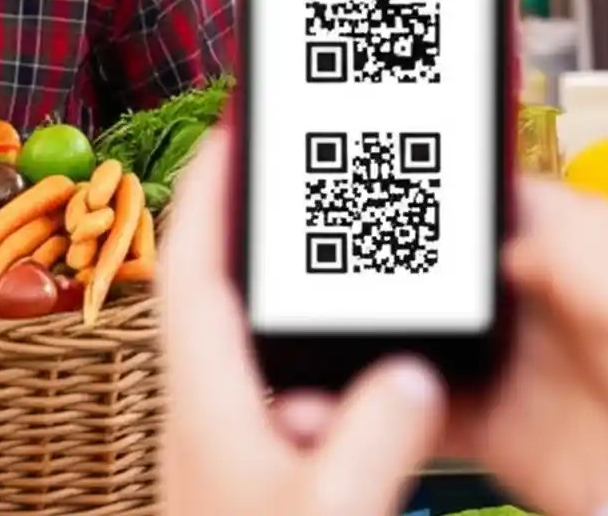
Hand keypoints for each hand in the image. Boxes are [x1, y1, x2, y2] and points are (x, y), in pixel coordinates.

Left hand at [160, 124, 445, 515]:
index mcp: (204, 395)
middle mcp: (199, 401)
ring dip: (265, 270)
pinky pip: (267, 368)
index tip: (236, 129)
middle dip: (238, 212)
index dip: (210, 189)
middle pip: (209, 279)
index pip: (194, 264)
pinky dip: (296, 334)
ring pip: (237, 323)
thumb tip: (413, 373)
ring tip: (311, 228)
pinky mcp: (244, 453)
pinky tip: (341, 342)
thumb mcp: (329, 511)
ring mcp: (218, 427)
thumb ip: (373, 440)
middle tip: (278, 161)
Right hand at [278, 179, 607, 514]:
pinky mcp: (485, 421)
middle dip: (373, 265)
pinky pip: (412, 405)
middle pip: (427, 265)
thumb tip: (504, 245)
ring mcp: (500, 360)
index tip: (370, 183)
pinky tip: (342, 400)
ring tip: (318, 330)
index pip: (479, 199)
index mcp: (564, 248)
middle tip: (321, 263)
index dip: (426, 187)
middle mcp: (524, 300)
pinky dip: (372, 404)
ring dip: (363, 335)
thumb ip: (574, 256)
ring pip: (410, 333)